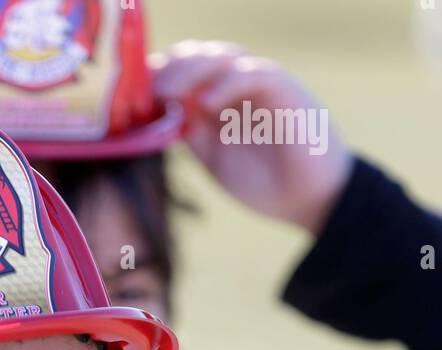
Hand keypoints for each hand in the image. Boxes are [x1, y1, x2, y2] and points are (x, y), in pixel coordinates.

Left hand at [150, 41, 352, 234]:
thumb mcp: (213, 160)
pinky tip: (207, 104)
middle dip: (169, 69)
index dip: (157, 76)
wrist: (311, 200)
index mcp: (219, 99)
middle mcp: (237, 86)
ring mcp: (261, 85)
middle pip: (198, 57)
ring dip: (191, 71)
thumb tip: (153, 120)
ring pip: (223, 58)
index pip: (184, 71)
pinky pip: (254, 74)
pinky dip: (228, 84)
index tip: (130, 94)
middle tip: (146, 90)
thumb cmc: (265, 182)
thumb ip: (189, 136)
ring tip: (168, 92)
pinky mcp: (285, 91)